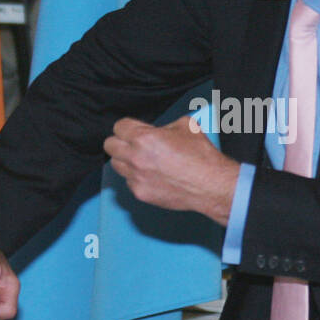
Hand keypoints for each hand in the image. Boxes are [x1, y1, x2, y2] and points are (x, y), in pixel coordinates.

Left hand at [104, 116, 239, 225]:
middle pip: (109, 145)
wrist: (210, 185)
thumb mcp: (186, 126)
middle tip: (132, 144)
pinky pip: (129, 182)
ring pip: (116, 165)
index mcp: (144, 138)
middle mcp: (135, 158)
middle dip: (120, 142)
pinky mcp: (140, 193)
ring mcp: (136, 177)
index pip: (118, 127)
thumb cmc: (201, 156)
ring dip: (125, 160)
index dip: (128, 127)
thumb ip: (164, 126)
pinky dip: (136, 178)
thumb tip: (158, 131)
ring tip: (142, 161)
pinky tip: (152, 176)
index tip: (134, 130)